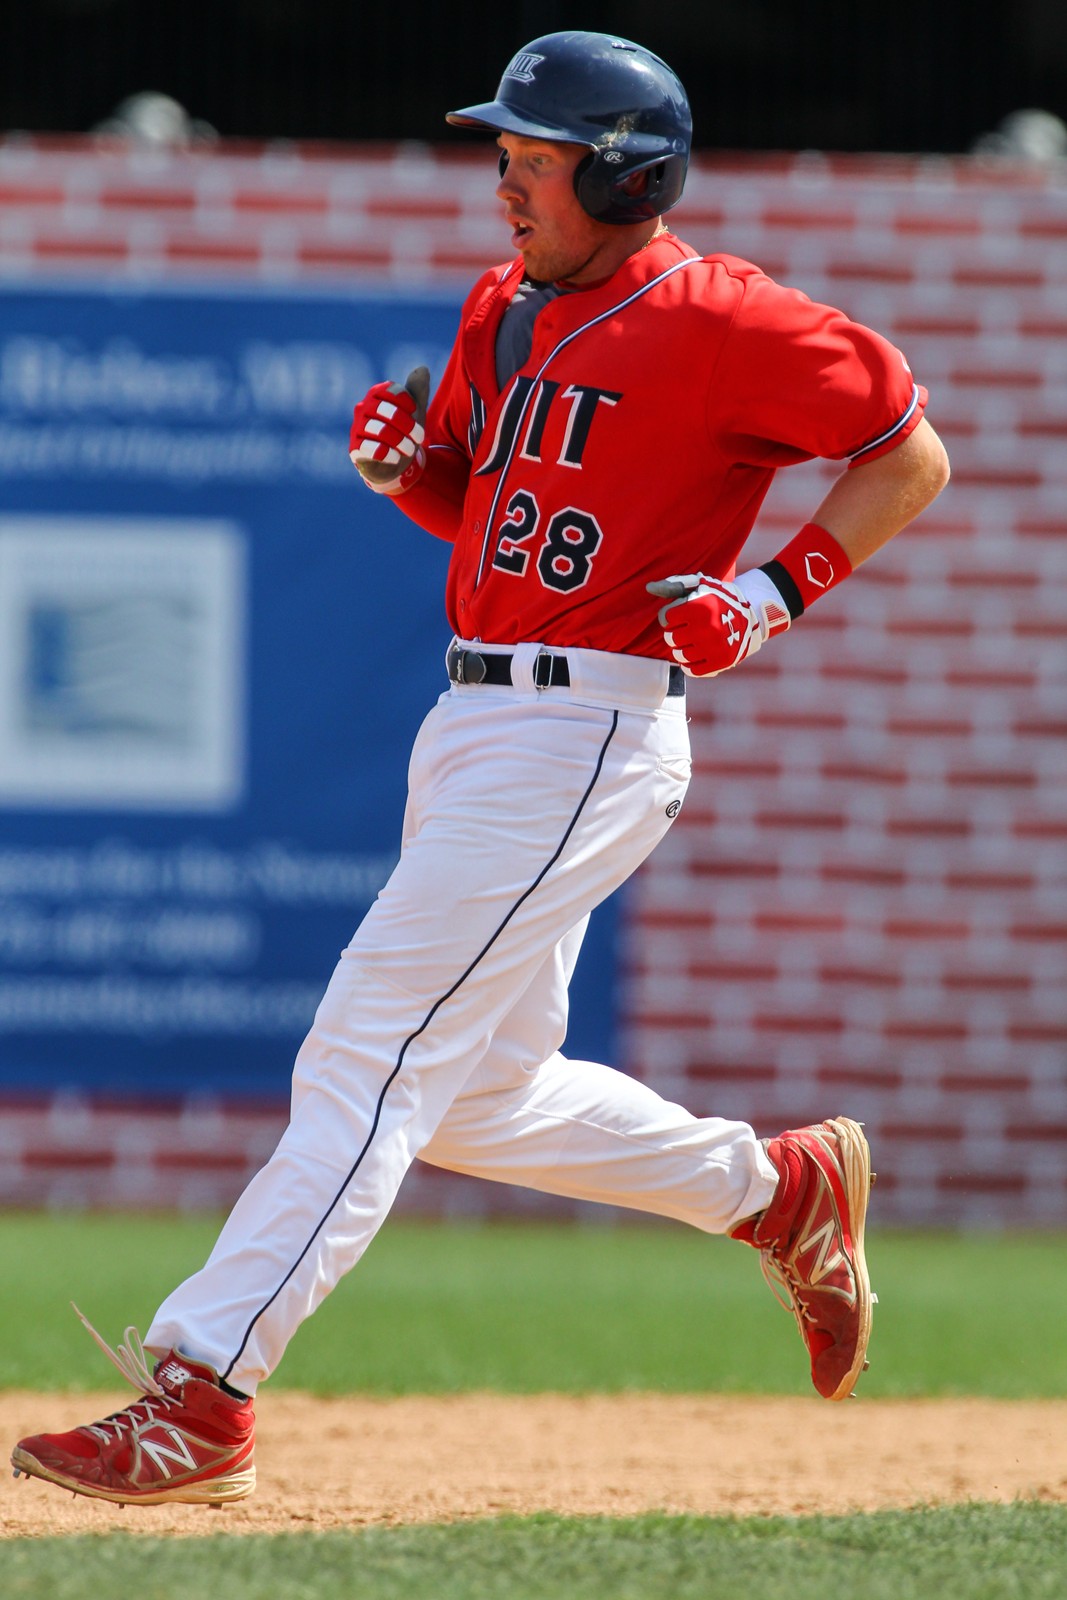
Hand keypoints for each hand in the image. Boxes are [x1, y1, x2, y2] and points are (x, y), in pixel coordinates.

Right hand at [350, 366, 429, 491]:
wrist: (394, 462)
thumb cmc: (403, 431)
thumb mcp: (415, 412)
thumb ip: (418, 391)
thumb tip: (423, 369)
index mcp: (377, 394)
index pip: (391, 390)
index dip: (407, 402)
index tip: (415, 412)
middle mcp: (364, 407)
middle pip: (385, 410)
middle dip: (407, 425)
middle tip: (420, 437)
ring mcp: (357, 427)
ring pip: (378, 430)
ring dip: (400, 441)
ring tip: (410, 450)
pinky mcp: (354, 448)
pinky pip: (369, 448)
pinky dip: (387, 454)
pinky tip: (395, 458)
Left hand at [646, 569, 789, 676]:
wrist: (752, 616)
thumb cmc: (719, 598)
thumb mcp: (700, 585)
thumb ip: (673, 585)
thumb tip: (649, 587)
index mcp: (701, 607)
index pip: (666, 617)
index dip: (671, 615)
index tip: (681, 614)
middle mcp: (708, 628)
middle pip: (671, 638)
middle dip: (674, 632)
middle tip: (685, 629)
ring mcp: (715, 647)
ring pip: (679, 655)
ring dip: (681, 648)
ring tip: (692, 640)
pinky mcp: (721, 662)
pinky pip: (692, 670)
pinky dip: (689, 664)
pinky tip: (696, 654)